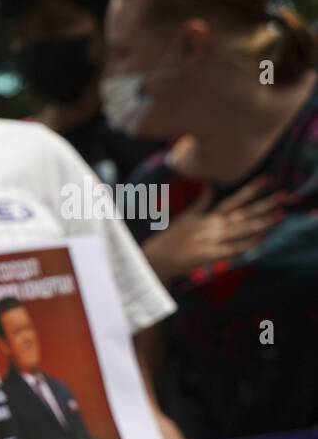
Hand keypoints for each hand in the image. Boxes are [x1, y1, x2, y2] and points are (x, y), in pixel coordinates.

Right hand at [143, 178, 288, 284]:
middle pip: (242, 213)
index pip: (234, 200)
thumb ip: (202, 202)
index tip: (269, 179)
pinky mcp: (208, 255)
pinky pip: (231, 249)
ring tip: (279, 216)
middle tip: (284, 196)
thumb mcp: (186, 217)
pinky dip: (246, 244)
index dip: (252, 190)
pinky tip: (261, 240)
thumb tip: (210, 185)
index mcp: (207, 217)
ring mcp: (210, 240)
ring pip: (240, 229)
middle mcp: (211, 226)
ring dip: (261, 223)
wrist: (155, 259)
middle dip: (264, 205)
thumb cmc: (170, 239)